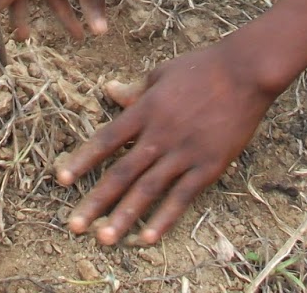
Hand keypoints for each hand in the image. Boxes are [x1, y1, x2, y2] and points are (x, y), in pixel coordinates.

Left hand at [58, 38, 279, 245]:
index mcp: (145, 109)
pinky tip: (147, 237)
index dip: (82, 160)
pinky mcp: (208, 166)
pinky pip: (182, 197)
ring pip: (148, 190)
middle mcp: (160, 134)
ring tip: (104, 238)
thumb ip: (135, 91)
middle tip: (74, 224)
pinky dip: (164, 218)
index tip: (62, 178)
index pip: (106, 140)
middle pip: (122, 172)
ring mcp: (184, 152)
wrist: (245, 72)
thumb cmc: (203, 68)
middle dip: (96, 200)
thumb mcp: (161, 73)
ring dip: (123, 216)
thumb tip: (109, 90)